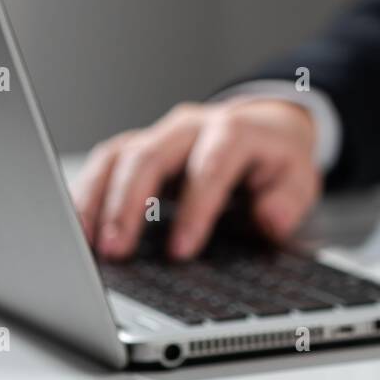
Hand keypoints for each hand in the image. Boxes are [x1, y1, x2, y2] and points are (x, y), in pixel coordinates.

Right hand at [71, 98, 320, 260]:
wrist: (264, 127)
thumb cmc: (275, 159)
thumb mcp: (299, 178)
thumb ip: (289, 200)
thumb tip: (269, 218)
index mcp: (234, 131)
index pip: (210, 166)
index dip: (195, 208)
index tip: (181, 251)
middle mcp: (190, 127)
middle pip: (150, 155)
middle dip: (129, 205)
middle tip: (117, 251)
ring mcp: (160, 134)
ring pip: (118, 156)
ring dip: (98, 201)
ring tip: (87, 245)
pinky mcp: (138, 147)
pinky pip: (105, 164)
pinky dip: (88, 195)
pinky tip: (80, 229)